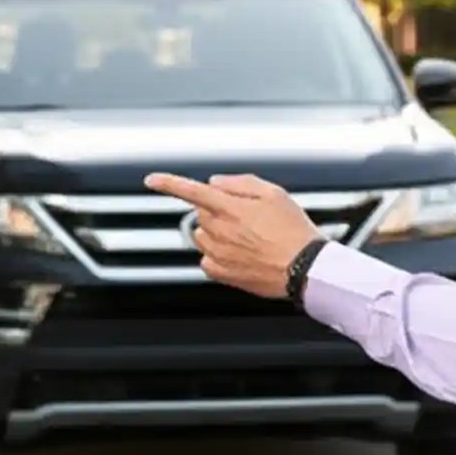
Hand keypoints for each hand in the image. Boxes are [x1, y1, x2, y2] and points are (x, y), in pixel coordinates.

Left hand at [143, 172, 318, 298]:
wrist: (304, 268)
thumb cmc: (293, 230)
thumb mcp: (274, 194)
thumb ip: (240, 183)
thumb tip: (216, 182)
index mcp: (230, 208)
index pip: (192, 191)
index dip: (169, 183)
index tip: (151, 180)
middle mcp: (219, 231)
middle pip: (201, 213)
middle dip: (217, 210)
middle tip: (246, 216)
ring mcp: (218, 253)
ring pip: (202, 235)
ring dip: (217, 232)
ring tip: (248, 237)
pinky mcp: (221, 273)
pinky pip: (208, 259)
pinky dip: (218, 254)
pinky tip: (241, 254)